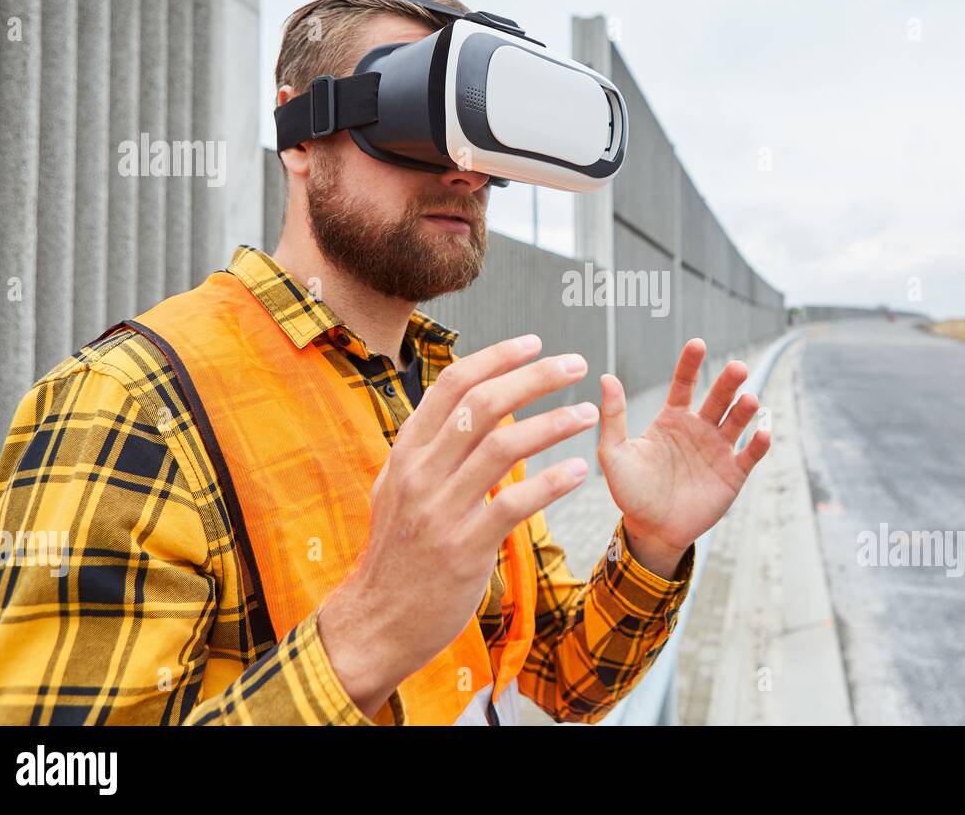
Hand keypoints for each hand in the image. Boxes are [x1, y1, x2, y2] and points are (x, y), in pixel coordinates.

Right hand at [319, 334, 597, 716]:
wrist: (377, 620)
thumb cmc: (398, 554)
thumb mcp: (397, 489)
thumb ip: (428, 449)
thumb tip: (461, 407)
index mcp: (407, 452)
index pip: (453, 385)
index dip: (497, 357)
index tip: (535, 343)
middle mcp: (421, 472)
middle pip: (484, 404)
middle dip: (535, 377)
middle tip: (576, 364)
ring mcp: (441, 510)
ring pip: (503, 446)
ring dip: (553, 423)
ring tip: (587, 414)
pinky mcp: (463, 548)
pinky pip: (514, 504)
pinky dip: (550, 483)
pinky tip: (579, 470)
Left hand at [597, 338, 770, 577]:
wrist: (652, 530)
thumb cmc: (631, 491)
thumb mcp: (615, 454)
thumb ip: (614, 417)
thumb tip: (606, 377)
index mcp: (672, 419)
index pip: (684, 383)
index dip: (691, 364)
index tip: (697, 344)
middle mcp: (699, 428)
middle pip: (717, 398)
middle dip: (728, 382)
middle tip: (737, 368)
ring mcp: (718, 450)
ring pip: (736, 422)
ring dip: (745, 409)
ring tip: (750, 399)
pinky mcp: (733, 474)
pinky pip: (749, 455)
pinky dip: (758, 444)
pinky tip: (762, 433)